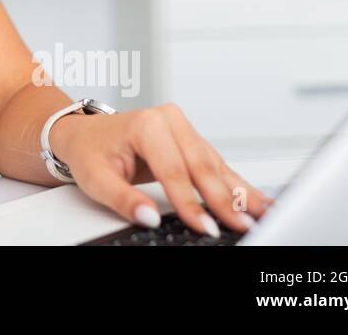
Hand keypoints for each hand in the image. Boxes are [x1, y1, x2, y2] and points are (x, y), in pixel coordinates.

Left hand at [48, 102, 274, 236]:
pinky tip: (256, 201)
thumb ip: (124, 200)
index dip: (190, 202)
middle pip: (201, 166)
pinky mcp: (192, 140)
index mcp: (147, 125)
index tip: (204, 226)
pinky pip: (217, 165)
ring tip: (262, 216)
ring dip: (239, 193)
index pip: (174, 170)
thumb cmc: (90, 152)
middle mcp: (169, 121)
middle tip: (243, 226)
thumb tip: (150, 218)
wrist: (86, 134)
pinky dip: (236, 185)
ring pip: (215, 166)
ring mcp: (184, 128)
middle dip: (224, 200)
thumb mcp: (96, 179)